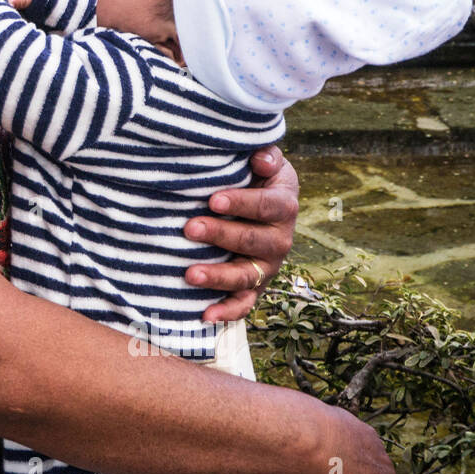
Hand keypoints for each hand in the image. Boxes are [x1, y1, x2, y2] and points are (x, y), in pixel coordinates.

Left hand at [184, 145, 297, 323]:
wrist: (256, 202)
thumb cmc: (253, 177)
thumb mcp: (264, 161)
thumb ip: (265, 157)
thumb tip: (261, 159)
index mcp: (284, 206)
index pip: (269, 206)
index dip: (243, 203)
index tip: (214, 199)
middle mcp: (281, 240)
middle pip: (254, 241)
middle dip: (222, 234)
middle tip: (190, 227)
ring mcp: (267, 266)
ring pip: (247, 275)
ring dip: (219, 276)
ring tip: (189, 274)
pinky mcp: (253, 285)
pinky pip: (244, 303)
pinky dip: (227, 312)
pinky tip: (205, 315)